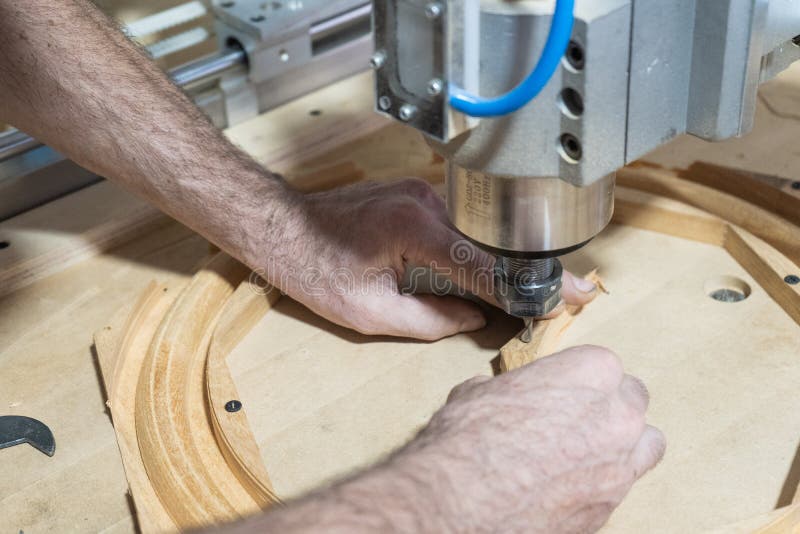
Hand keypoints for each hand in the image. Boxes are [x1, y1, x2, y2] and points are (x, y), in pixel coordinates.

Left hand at [261, 178, 597, 339]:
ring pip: (476, 232)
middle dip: (528, 269)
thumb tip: (472, 318)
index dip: (527, 285)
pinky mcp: (416, 196)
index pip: (484, 263)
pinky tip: (495, 269)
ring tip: (539, 287)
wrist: (283, 227)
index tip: (566, 294)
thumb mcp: (368, 312)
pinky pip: (459, 224)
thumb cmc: (314, 268)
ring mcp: (421, 193)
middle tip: (568, 291)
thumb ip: (428, 319)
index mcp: (414, 229)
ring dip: (503, 259)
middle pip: (490, 242)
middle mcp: (424, 202)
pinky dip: (478, 247)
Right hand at [396, 345, 664, 532]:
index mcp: (589, 371)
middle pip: (632, 399)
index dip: (578, 378)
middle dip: (607, 406)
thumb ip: (507, 389)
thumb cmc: (468, 439)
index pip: (603, 364)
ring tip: (590, 449)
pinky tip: (577, 481)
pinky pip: (626, 484)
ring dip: (623, 441)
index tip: (562, 389)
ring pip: (645, 442)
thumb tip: (498, 397)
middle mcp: (616, 414)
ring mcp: (620, 462)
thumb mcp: (479, 392)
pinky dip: (608, 480)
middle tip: (575, 417)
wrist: (461, 499)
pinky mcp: (611, 505)